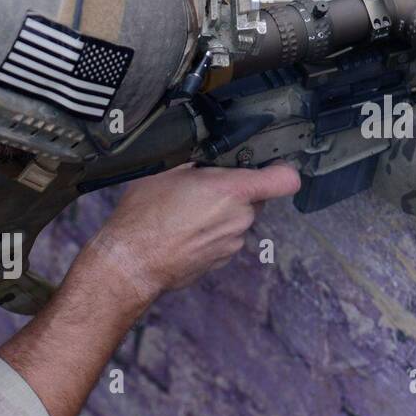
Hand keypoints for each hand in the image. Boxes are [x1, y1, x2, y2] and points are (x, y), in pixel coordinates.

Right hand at [86, 163, 301, 306]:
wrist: (131, 262)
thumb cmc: (143, 218)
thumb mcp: (166, 171)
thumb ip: (198, 161)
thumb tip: (208, 154)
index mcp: (231, 191)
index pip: (284, 179)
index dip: (280, 170)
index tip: (271, 166)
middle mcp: (239, 219)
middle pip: (255, 197)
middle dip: (234, 190)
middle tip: (201, 188)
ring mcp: (232, 242)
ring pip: (238, 218)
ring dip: (220, 213)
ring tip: (185, 213)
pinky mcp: (222, 260)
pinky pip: (225, 238)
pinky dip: (210, 233)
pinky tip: (183, 232)